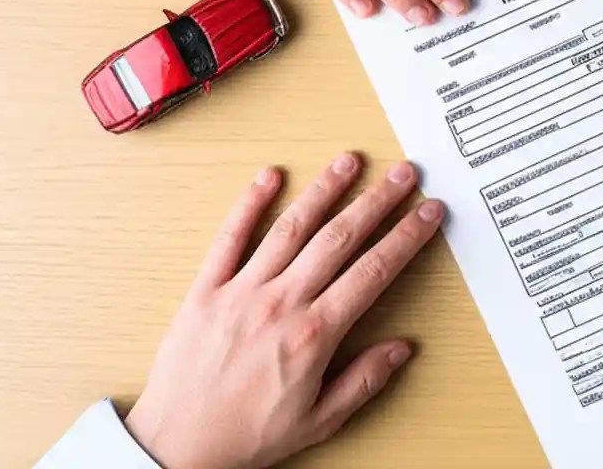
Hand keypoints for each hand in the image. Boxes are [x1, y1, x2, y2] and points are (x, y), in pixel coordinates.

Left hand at [124, 154, 442, 468]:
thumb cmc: (245, 436)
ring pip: (291, 228)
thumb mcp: (319, 421)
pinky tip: (269, 177)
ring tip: (349, 162)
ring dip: (324, 191)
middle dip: (377, 202)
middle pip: (339, 239)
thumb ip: (364, 381)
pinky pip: (229, 237)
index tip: (426, 214)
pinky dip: (249, 204)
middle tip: (402, 174)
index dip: (405, 237)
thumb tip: (400, 348)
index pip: (372, 272)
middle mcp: (280, 304)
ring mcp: (241, 292)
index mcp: (313, 335)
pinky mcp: (205, 290)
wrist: (177, 445)